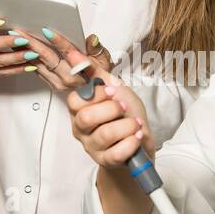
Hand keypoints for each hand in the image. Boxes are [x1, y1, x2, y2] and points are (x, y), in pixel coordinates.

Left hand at [10, 24, 113, 94]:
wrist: (96, 95)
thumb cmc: (100, 75)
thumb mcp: (104, 61)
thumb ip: (97, 49)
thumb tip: (92, 39)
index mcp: (81, 71)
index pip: (68, 53)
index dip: (58, 41)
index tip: (47, 31)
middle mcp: (68, 79)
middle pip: (48, 58)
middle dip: (33, 43)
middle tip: (21, 31)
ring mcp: (58, 83)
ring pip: (38, 64)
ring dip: (25, 50)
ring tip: (15, 36)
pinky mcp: (51, 84)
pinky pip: (36, 69)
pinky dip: (26, 57)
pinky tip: (19, 48)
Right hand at [51, 39, 155, 168]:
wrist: (140, 144)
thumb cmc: (126, 116)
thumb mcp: (115, 88)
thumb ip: (95, 72)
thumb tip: (75, 52)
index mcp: (80, 109)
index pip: (74, 100)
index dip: (95, 95)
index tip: (112, 91)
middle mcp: (82, 129)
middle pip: (85, 117)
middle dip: (110, 109)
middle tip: (124, 108)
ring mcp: (92, 147)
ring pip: (103, 135)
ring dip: (125, 127)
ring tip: (135, 124)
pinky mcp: (105, 162)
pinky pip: (114, 154)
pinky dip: (130, 144)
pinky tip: (137, 137)